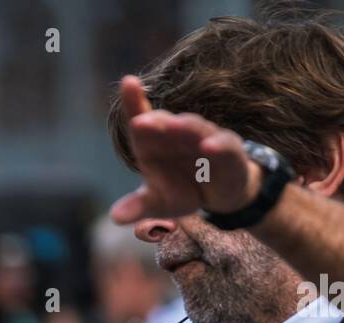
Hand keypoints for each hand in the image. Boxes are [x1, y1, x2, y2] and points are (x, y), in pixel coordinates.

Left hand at [110, 75, 261, 224]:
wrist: (218, 195)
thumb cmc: (181, 190)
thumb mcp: (158, 202)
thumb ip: (138, 206)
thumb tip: (115, 217)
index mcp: (154, 142)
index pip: (143, 119)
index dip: (134, 102)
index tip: (128, 83)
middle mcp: (178, 134)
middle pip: (166, 123)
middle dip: (156, 122)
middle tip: (141, 122)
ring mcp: (204, 138)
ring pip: (195, 127)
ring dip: (185, 126)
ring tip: (174, 126)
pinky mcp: (228, 150)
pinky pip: (224, 144)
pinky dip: (218, 145)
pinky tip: (209, 146)